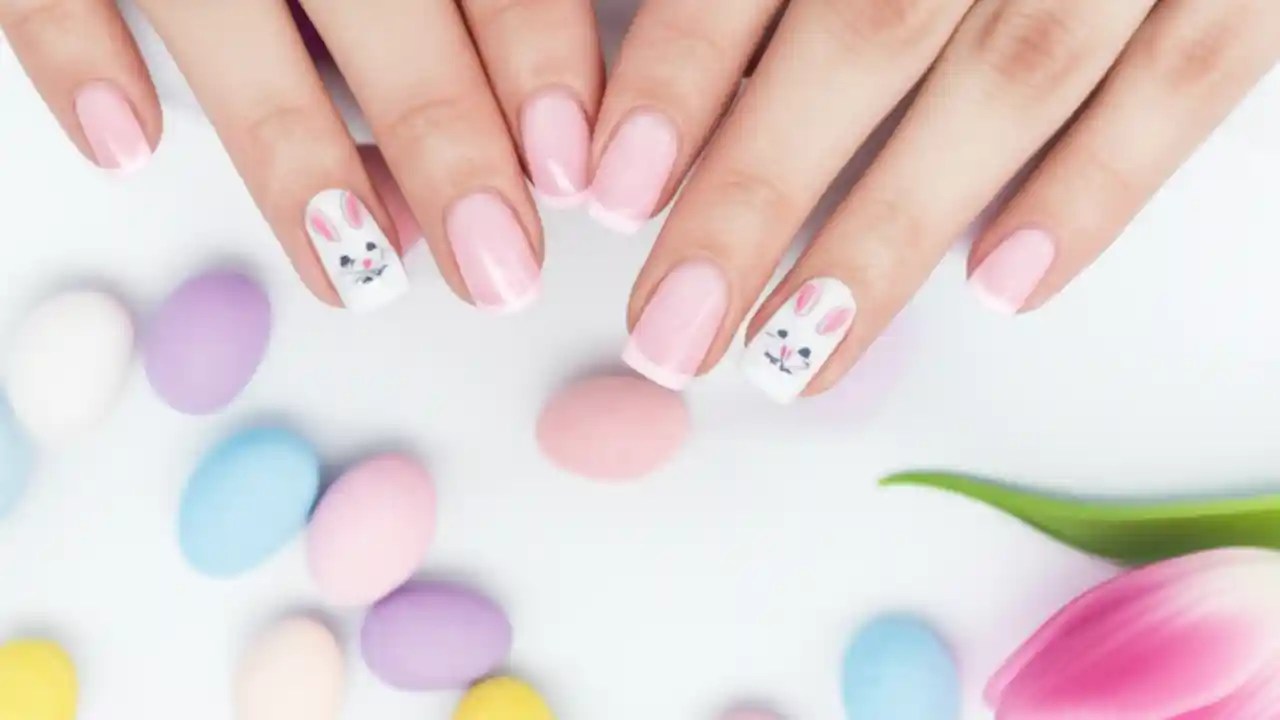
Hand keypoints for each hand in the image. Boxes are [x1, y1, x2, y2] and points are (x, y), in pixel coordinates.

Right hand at [0, 0, 600, 313]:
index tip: (571, 168)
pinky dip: (75, 51)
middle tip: (496, 260)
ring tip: (351, 254)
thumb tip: (479, 149)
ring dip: (289, 144)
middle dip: (444, 136)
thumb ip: (460, 1)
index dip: (536, 55)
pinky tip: (128, 142)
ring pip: (218, 3)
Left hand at [594, 0, 1278, 401]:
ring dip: (895, 227)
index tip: (616, 189)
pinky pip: (1195, 69)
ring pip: (1017, 71)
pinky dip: (1100, 186)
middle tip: (674, 328)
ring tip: (800, 351)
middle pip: (871, 28)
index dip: (686, 66)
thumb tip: (655, 103)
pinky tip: (1004, 288)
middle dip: (759, 192)